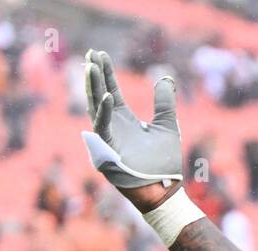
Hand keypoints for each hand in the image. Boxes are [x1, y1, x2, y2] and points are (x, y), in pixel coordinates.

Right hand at [81, 50, 182, 196]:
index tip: (100, 54)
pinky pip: (103, 127)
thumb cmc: (165, 163)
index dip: (106, 73)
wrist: (164, 190)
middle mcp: (113, 127)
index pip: (111, 90)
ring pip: (95, 107)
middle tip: (90, 53)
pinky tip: (109, 95)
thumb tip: (165, 78)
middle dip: (94, 74)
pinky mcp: (108, 150)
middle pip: (99, 94)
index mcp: (124, 121)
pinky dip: (105, 111)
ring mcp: (109, 138)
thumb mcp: (167, 126)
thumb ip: (164, 103)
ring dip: (93, 87)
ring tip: (91, 66)